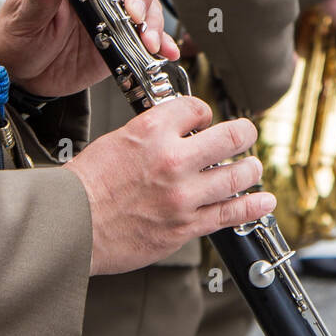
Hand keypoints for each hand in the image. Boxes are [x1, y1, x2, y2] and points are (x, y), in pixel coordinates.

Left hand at [0, 0, 179, 99]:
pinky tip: (166, 52)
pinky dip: (161, 44)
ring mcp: (114, 14)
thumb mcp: (21, 18)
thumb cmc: (18, 37)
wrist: (22, 73)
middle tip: (134, 14)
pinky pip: (147, 38)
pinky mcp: (122, 42)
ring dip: (153, 21)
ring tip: (148, 41)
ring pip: (147, 5)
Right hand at [66, 98, 275, 274]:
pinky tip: (263, 200)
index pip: (198, 109)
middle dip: (244, 134)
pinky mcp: (186, 226)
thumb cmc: (85, 187)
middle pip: (230, 137)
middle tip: (246, 135)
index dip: (204, 114)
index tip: (205, 122)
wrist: (72, 225)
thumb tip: (174, 136)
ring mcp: (183, 195)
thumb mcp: (116, 142)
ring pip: (237, 175)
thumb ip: (150, 137)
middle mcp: (173, 159)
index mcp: (153, 130)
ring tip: (252, 168)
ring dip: (250, 169)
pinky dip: (253, 206)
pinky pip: (231, 213)